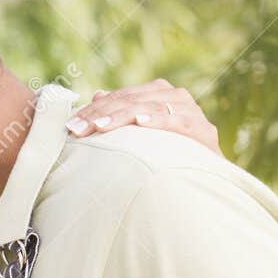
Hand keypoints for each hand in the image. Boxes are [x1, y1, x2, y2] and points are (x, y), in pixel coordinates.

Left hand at [67, 81, 220, 152]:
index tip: (69, 126)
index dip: (93, 110)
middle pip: (131, 99)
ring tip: (99, 126)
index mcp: (158, 95)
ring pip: (150, 105)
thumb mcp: (141, 138)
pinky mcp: (203, 131)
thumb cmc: (169, 160)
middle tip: (76, 130)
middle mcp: (175, 97)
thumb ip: (123, 114)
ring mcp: (190, 111)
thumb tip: (97, 95)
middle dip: (100, 115)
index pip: (120, 96)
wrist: (208, 182)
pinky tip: (141, 122)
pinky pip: (179, 121)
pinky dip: (159, 119)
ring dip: (122, 115)